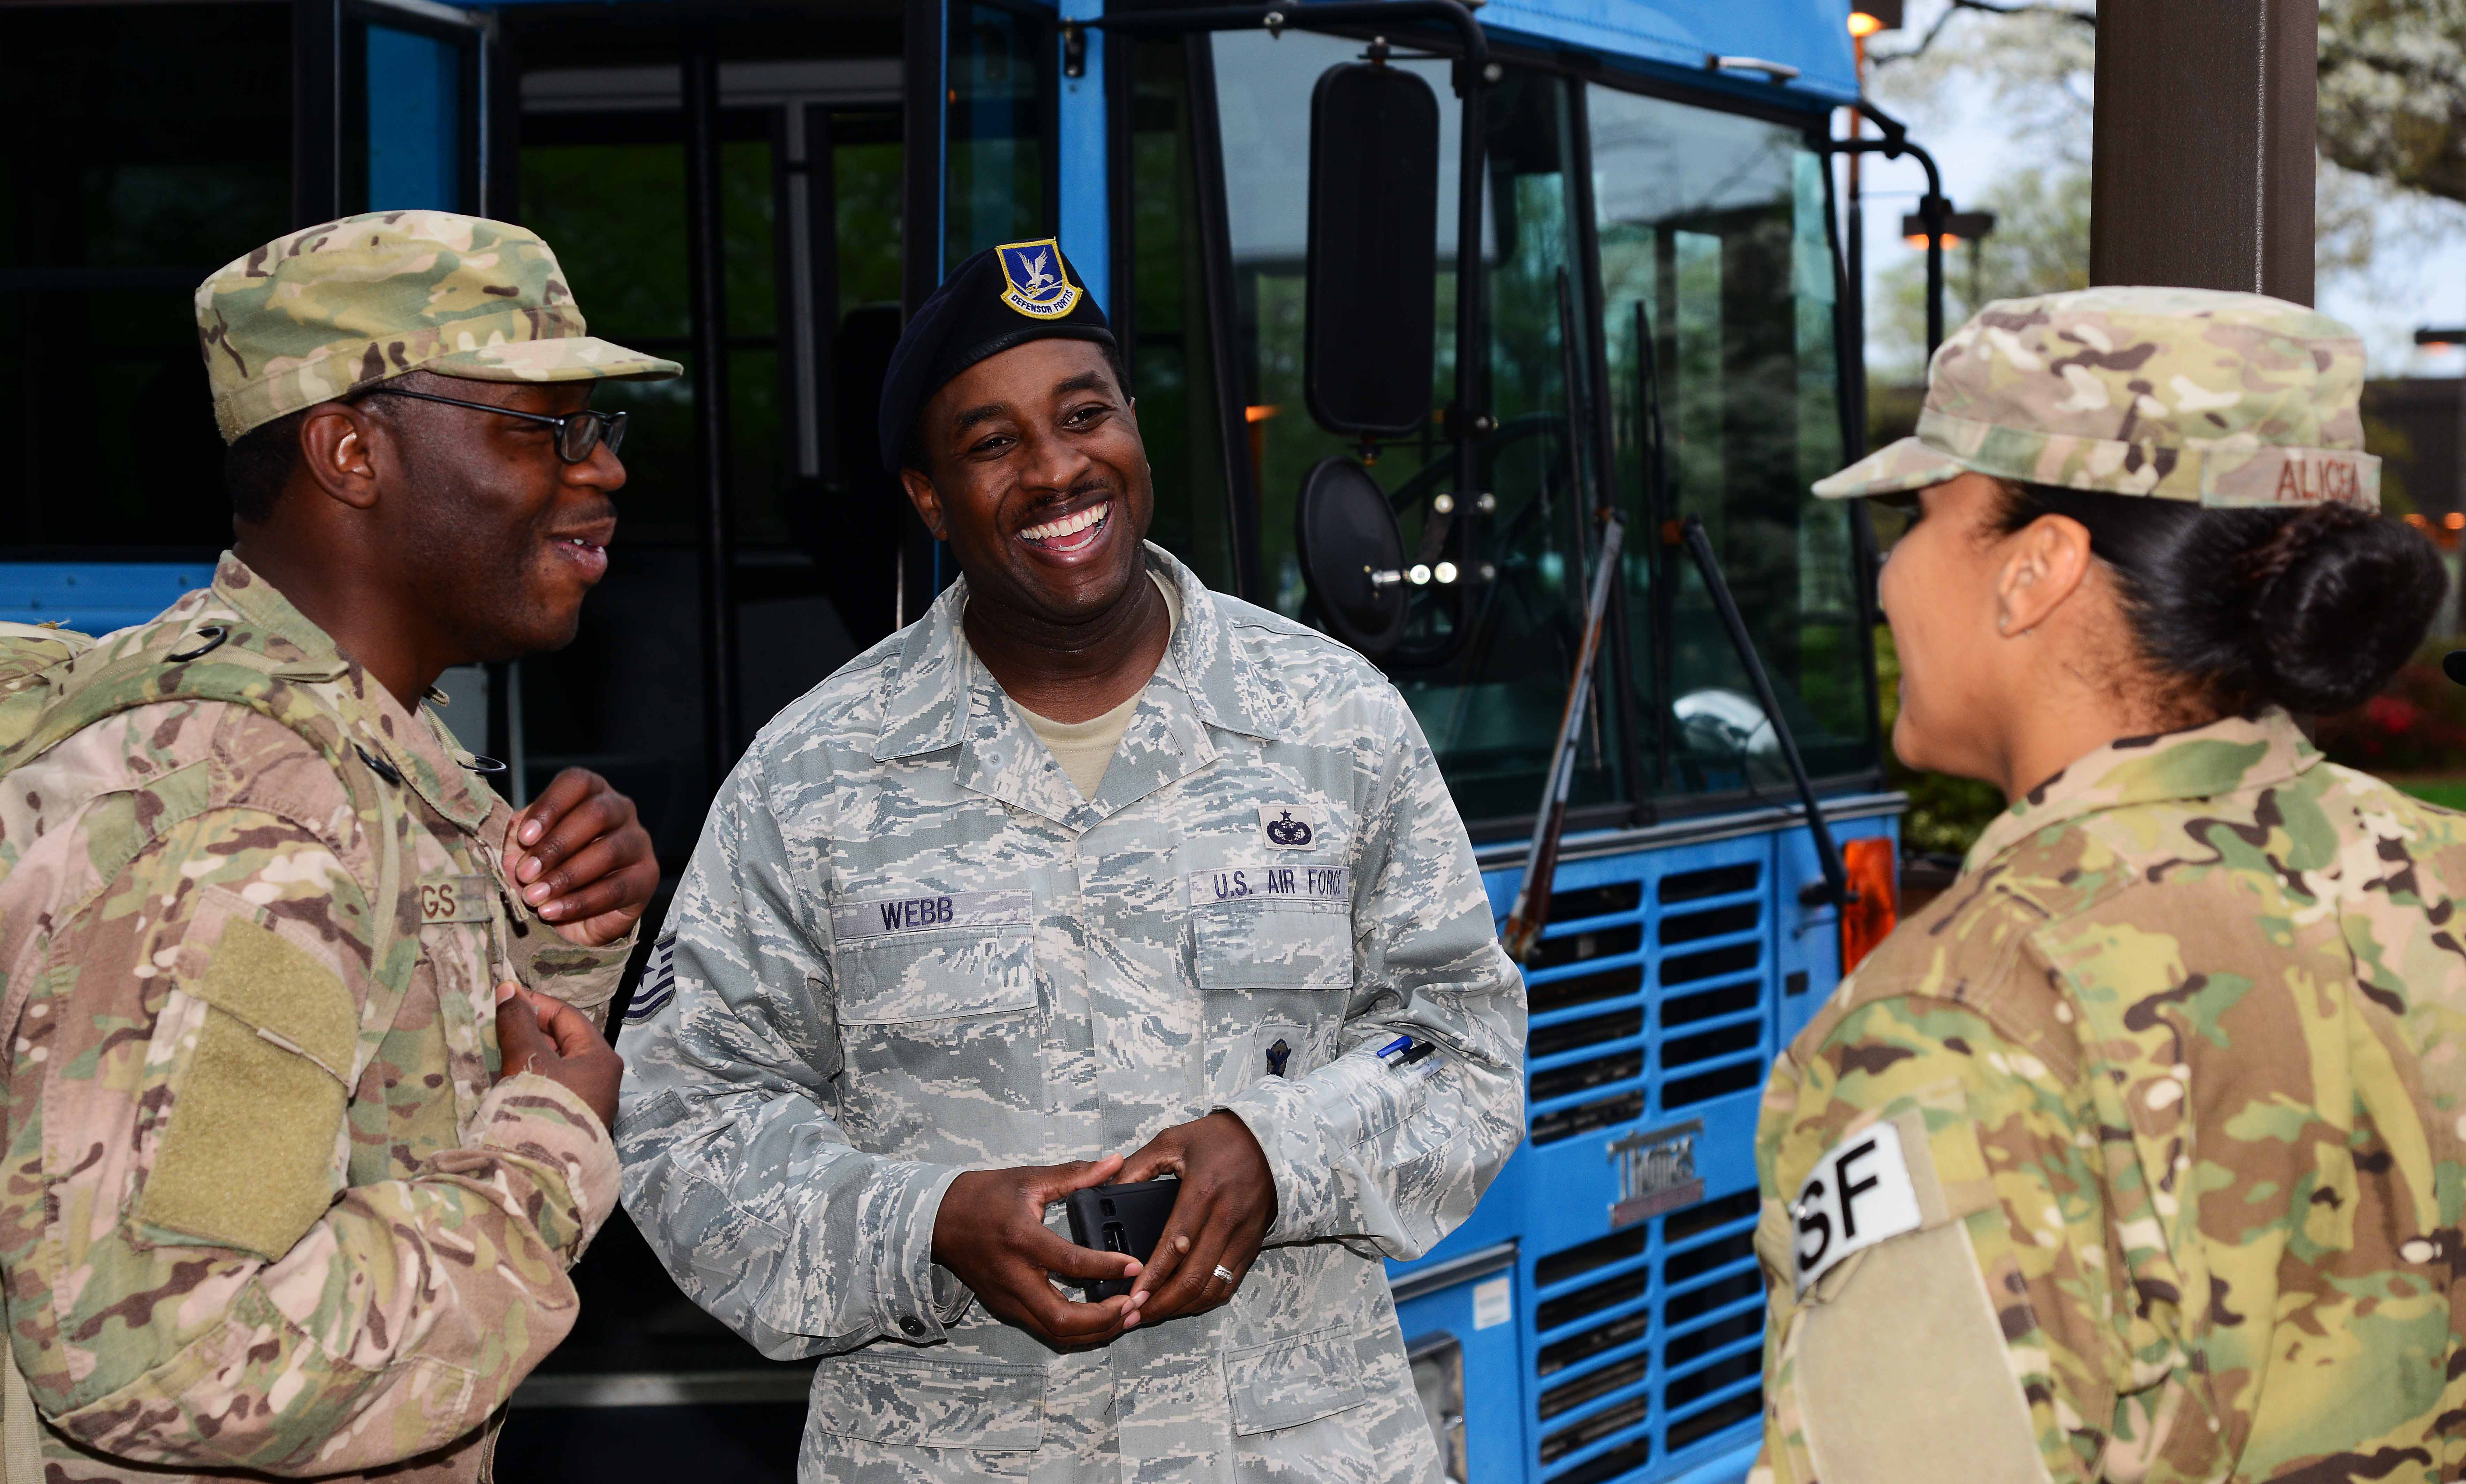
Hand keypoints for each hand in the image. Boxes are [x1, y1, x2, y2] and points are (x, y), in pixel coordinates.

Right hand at [495, 982, 624, 1128]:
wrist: (539, 1174)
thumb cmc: (540, 1108)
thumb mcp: (527, 1059)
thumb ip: (517, 1024)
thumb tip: (509, 989)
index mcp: (600, 1058)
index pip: (567, 1017)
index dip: (534, 1004)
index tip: (503, 998)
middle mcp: (601, 1080)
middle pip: (562, 1042)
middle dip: (527, 1030)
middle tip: (493, 1024)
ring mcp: (586, 1104)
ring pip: (553, 1067)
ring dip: (525, 1056)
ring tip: (492, 1048)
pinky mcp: (569, 1124)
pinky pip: (549, 1090)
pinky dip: (528, 1079)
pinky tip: (503, 1079)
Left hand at [502, 768, 656, 946]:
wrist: (575, 916)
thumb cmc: (549, 870)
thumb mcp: (525, 849)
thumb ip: (517, 837)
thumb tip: (518, 836)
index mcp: (591, 793)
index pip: (577, 782)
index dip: (550, 806)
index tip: (524, 837)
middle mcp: (621, 810)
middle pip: (596, 813)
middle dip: (555, 846)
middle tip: (525, 873)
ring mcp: (638, 842)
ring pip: (608, 851)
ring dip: (565, 876)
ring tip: (535, 896)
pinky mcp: (647, 877)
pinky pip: (616, 888)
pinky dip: (580, 902)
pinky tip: (553, 911)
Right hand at [930, 1155, 1141, 1349]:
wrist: (937, 1219)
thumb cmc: (982, 1195)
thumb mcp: (1029, 1178)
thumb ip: (1076, 1174)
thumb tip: (1115, 1163)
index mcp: (1022, 1239)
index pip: (1072, 1263)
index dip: (1108, 1268)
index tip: (1136, 1267)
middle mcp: (1014, 1276)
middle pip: (1062, 1319)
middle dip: (1103, 1320)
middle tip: (1132, 1305)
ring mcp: (1007, 1298)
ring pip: (1054, 1332)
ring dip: (1092, 1332)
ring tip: (1122, 1316)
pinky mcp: (1004, 1307)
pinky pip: (1044, 1329)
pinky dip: (1074, 1330)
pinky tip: (1096, 1318)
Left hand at [1116, 1111, 1274, 1329]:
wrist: (1269, 1140)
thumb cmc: (1218, 1138)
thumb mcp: (1172, 1140)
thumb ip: (1137, 1166)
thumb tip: (1104, 1190)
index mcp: (1203, 1191)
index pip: (1174, 1246)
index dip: (1152, 1276)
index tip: (1131, 1296)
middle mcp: (1226, 1218)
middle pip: (1194, 1277)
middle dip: (1162, 1303)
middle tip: (1134, 1315)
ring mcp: (1243, 1235)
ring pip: (1213, 1287)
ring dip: (1182, 1307)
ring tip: (1153, 1314)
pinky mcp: (1253, 1244)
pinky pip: (1230, 1283)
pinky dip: (1205, 1300)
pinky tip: (1184, 1304)